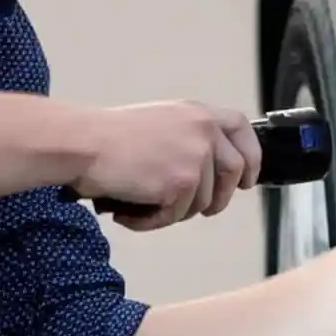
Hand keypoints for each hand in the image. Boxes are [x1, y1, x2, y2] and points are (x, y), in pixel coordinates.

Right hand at [69, 100, 262, 230]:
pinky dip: (150, 222)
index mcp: (198, 113)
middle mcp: (203, 132)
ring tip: (141, 203)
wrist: (84, 143)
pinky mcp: (181, 183)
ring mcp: (196, 157)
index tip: (247, 178)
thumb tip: (208, 174)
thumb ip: (189, 138)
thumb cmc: (109, 136)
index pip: (241, 128)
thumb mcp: (161, 122)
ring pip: (203, 202)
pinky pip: (175, 216)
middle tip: (202, 210)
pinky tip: (128, 212)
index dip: (251, 155)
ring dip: (174, 211)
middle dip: (220, 198)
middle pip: (233, 172)